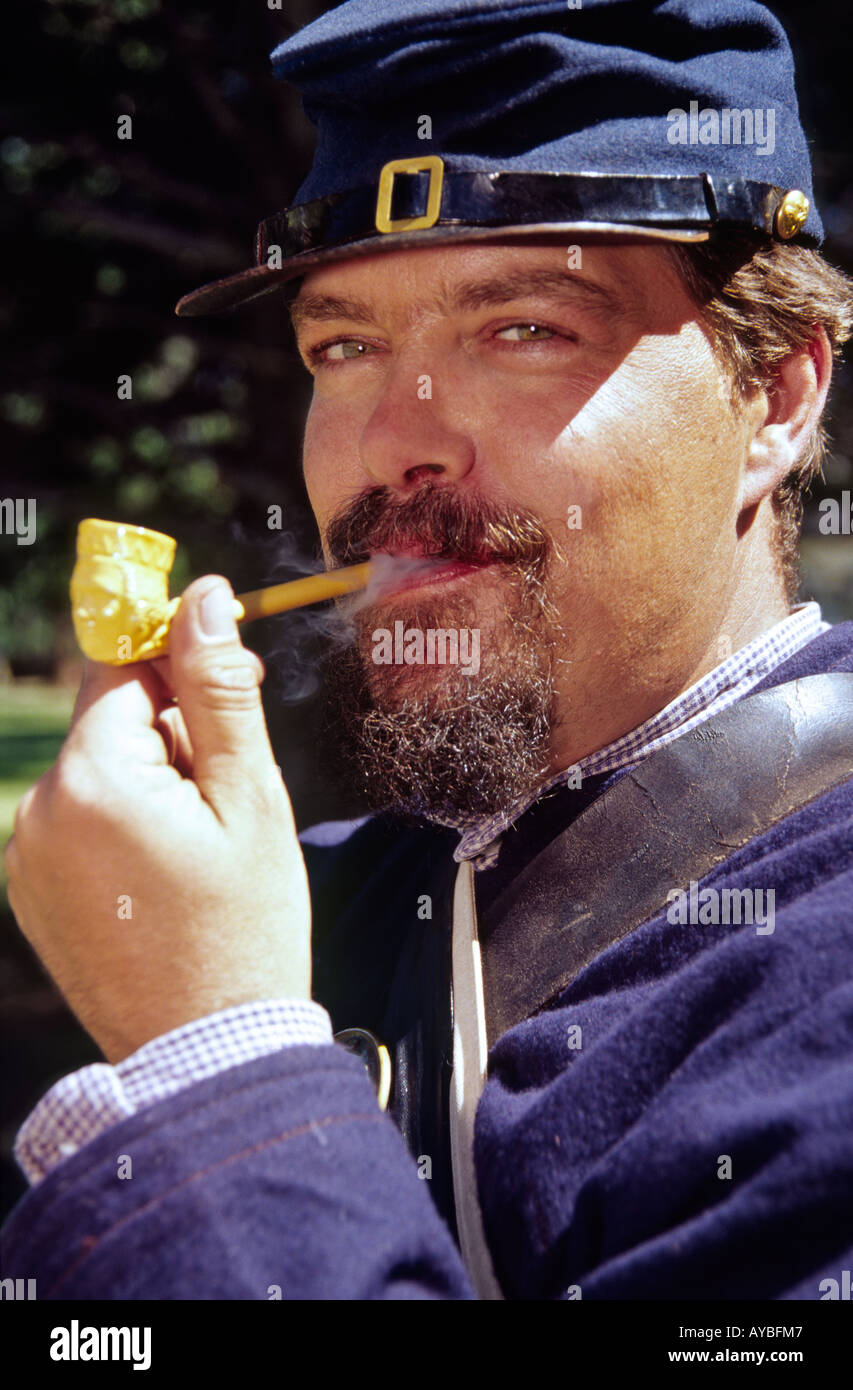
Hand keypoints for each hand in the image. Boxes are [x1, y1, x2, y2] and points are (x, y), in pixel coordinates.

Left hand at [4, 576, 310, 1063]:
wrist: (209, 1050)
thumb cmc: (245, 928)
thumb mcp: (249, 797)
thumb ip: (217, 690)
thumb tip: (202, 598)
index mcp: (93, 778)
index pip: (124, 666)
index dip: (182, 665)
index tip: (227, 684)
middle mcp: (39, 809)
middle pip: (111, 720)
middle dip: (172, 738)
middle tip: (225, 800)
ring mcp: (25, 855)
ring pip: (98, 771)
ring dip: (149, 784)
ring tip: (197, 852)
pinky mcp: (29, 890)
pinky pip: (78, 821)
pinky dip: (121, 827)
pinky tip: (164, 878)